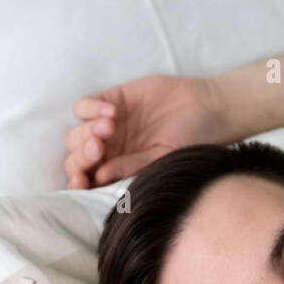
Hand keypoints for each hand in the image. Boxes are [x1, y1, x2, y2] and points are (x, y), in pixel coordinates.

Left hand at [63, 74, 225, 188]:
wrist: (207, 108)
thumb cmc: (190, 141)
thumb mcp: (164, 159)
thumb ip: (131, 167)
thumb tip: (99, 177)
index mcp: (119, 172)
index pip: (88, 182)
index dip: (78, 183)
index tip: (82, 180)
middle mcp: (109, 152)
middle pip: (76, 158)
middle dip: (81, 155)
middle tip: (99, 148)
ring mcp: (107, 127)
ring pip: (76, 133)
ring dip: (86, 132)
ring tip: (111, 126)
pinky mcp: (110, 101)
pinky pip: (83, 106)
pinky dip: (91, 109)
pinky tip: (113, 112)